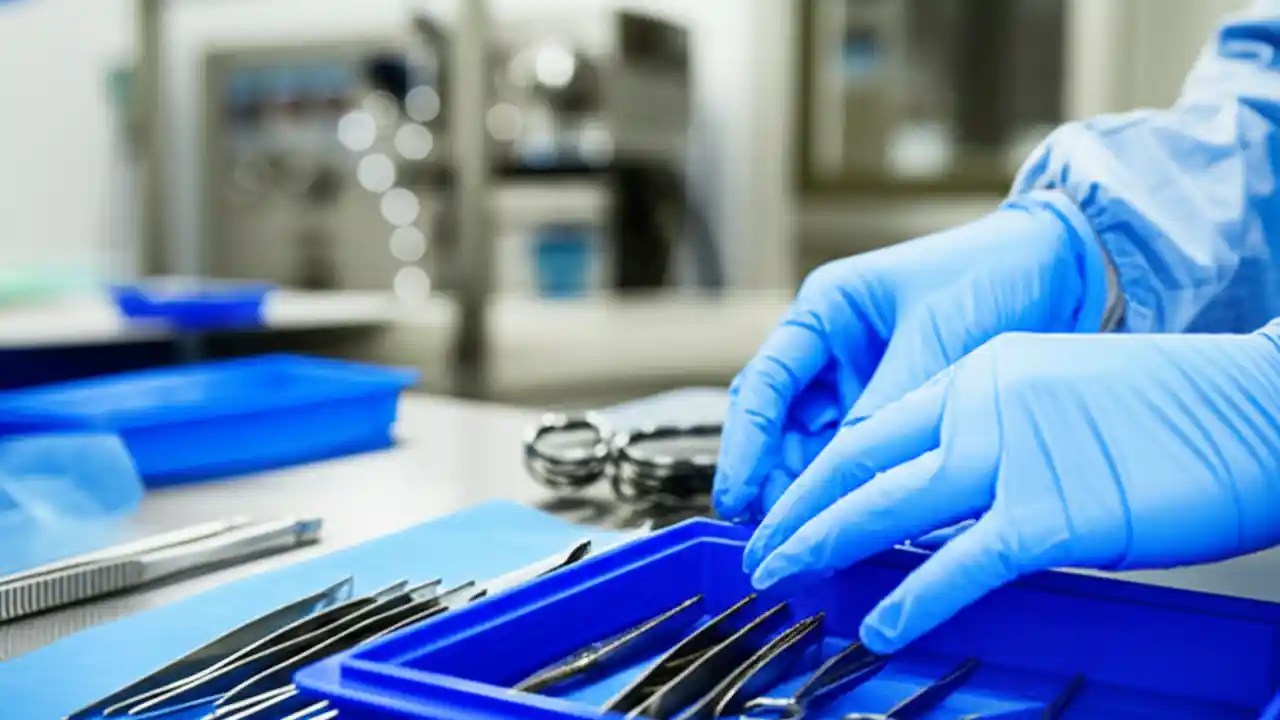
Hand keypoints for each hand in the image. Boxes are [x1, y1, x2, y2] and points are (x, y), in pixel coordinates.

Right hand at [713, 193, 1106, 521]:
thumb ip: (885, 405)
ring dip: (811, 492)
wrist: (1067, 267)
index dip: (745, 446)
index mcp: (825, 311)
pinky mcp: (895, 411)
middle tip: (781, 534)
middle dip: (774, 479)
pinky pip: (862, 459)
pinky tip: (859, 522)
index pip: (764, 385)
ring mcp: (861, 384)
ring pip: (814, 450)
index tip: (737, 499)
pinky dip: (856, 491)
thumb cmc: (995, 274)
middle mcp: (832, 351)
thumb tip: (842, 476)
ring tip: (815, 539)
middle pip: (778, 427)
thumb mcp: (934, 339)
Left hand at [744, 330, 1279, 652]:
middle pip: (858, 463)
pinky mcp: (1056, 512)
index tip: (783, 510)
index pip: (871, 430)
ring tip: (783, 579)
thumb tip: (938, 502)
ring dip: (824, 545)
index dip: (816, 476)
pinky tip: (879, 627)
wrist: (1255, 407)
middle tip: (760, 552)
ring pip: (889, 506)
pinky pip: (962, 564)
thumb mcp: (1055, 403)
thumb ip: (989, 440)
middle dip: (797, 513)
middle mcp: (984, 404)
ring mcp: (1015, 454)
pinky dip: (912, 600)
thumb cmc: (1167, 415)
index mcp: (981, 374)